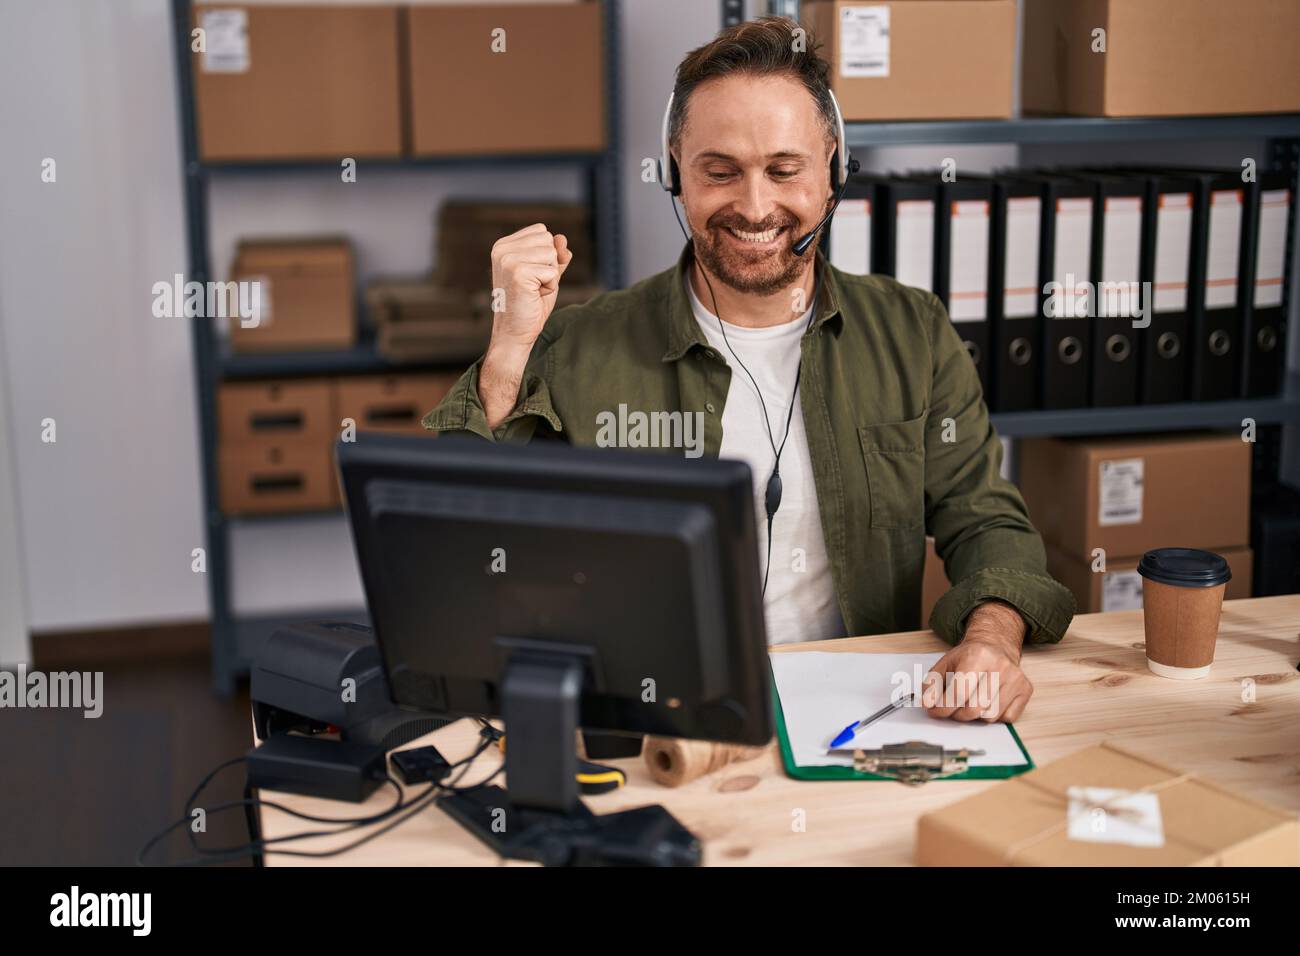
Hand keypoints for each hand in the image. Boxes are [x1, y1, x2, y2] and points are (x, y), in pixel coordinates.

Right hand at [480, 224, 571, 427]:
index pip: (541, 231)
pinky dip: (550, 286)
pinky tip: (534, 296)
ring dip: (550, 275)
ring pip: (551, 254)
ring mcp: (508, 260)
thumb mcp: (546, 274)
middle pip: (548, 240)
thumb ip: (555, 255)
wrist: (515, 332)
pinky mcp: (518, 273)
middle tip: (534, 286)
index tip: (532, 276)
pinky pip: (552, 271)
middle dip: (549, 265)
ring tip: (534, 290)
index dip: (546, 256)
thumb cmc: (530, 304)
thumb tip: (562, 238)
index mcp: (503, 245)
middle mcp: (502, 249)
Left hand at [922, 600, 1032, 722]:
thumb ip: (932, 683)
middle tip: (950, 710)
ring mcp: (1016, 678)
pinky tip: (988, 702)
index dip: (944, 707)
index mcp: (978, 656)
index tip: (935, 711)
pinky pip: (1006, 718)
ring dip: (975, 716)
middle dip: (956, 714)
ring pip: (989, 716)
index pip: (959, 692)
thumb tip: (928, 704)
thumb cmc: (969, 657)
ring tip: (970, 702)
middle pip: (974, 708)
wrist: (996, 645)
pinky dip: (993, 716)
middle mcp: (1000, 666)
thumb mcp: (945, 663)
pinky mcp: (1026, 689)